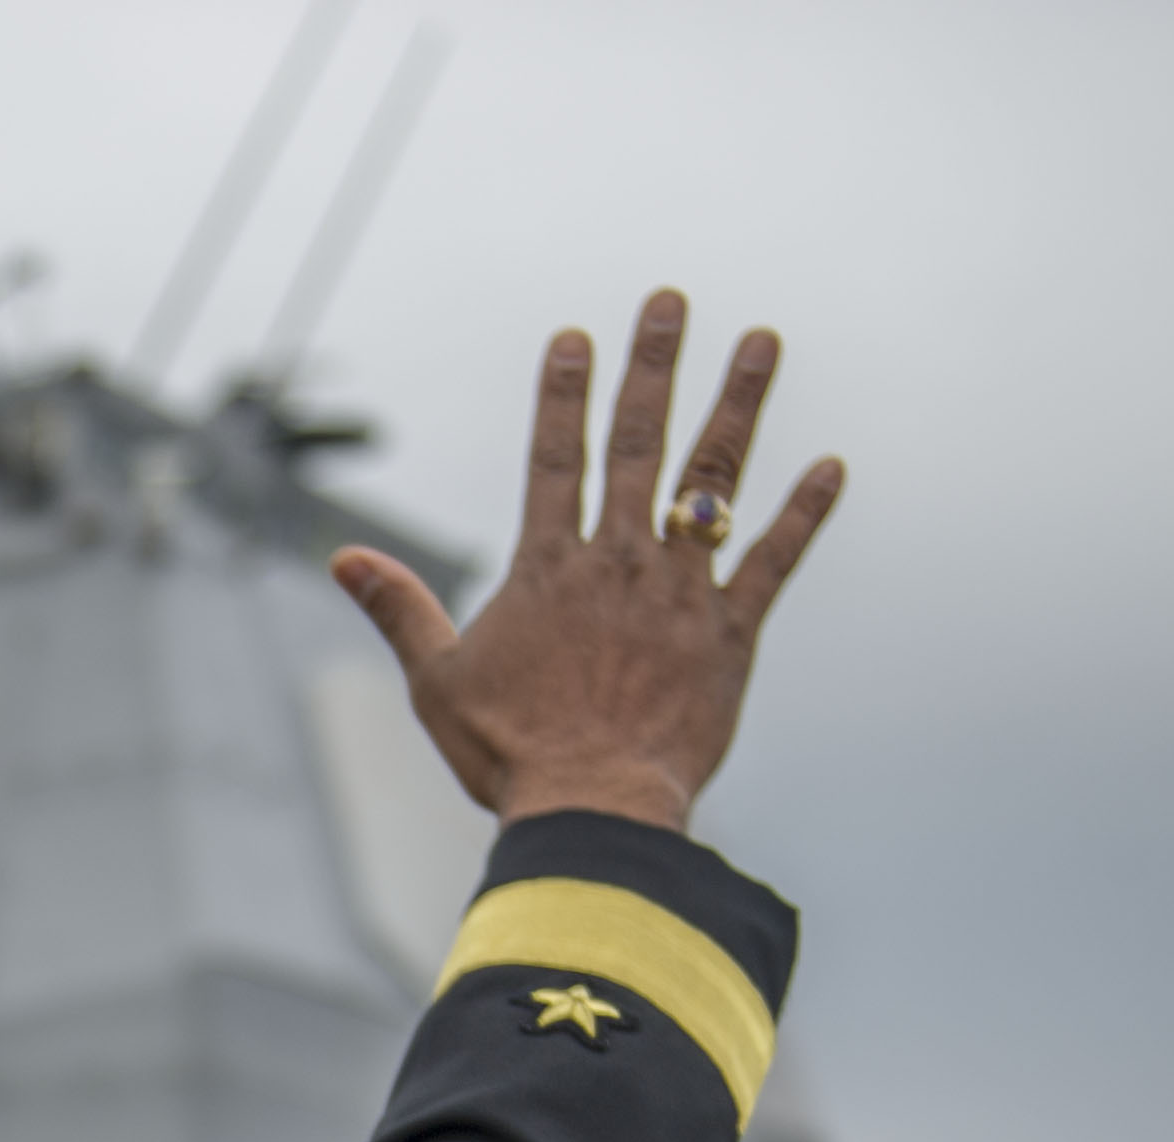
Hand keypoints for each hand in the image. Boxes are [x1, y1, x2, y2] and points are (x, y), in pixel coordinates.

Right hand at [332, 290, 842, 832]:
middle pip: (638, 443)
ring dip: (737, 406)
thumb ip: (399, 609)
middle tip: (670, 302)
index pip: (554, 457)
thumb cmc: (509, 753)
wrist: (592, 807)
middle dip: (653, 365)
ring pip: (712, 480)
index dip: (564, 393)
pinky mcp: (729, 634)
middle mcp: (617, 562)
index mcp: (547, 568)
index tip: (576, 336)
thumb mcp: (435, 680)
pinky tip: (830, 467)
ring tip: (761, 342)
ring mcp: (678, 592)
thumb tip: (343, 559)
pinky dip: (803, 514)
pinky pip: (772, 561)